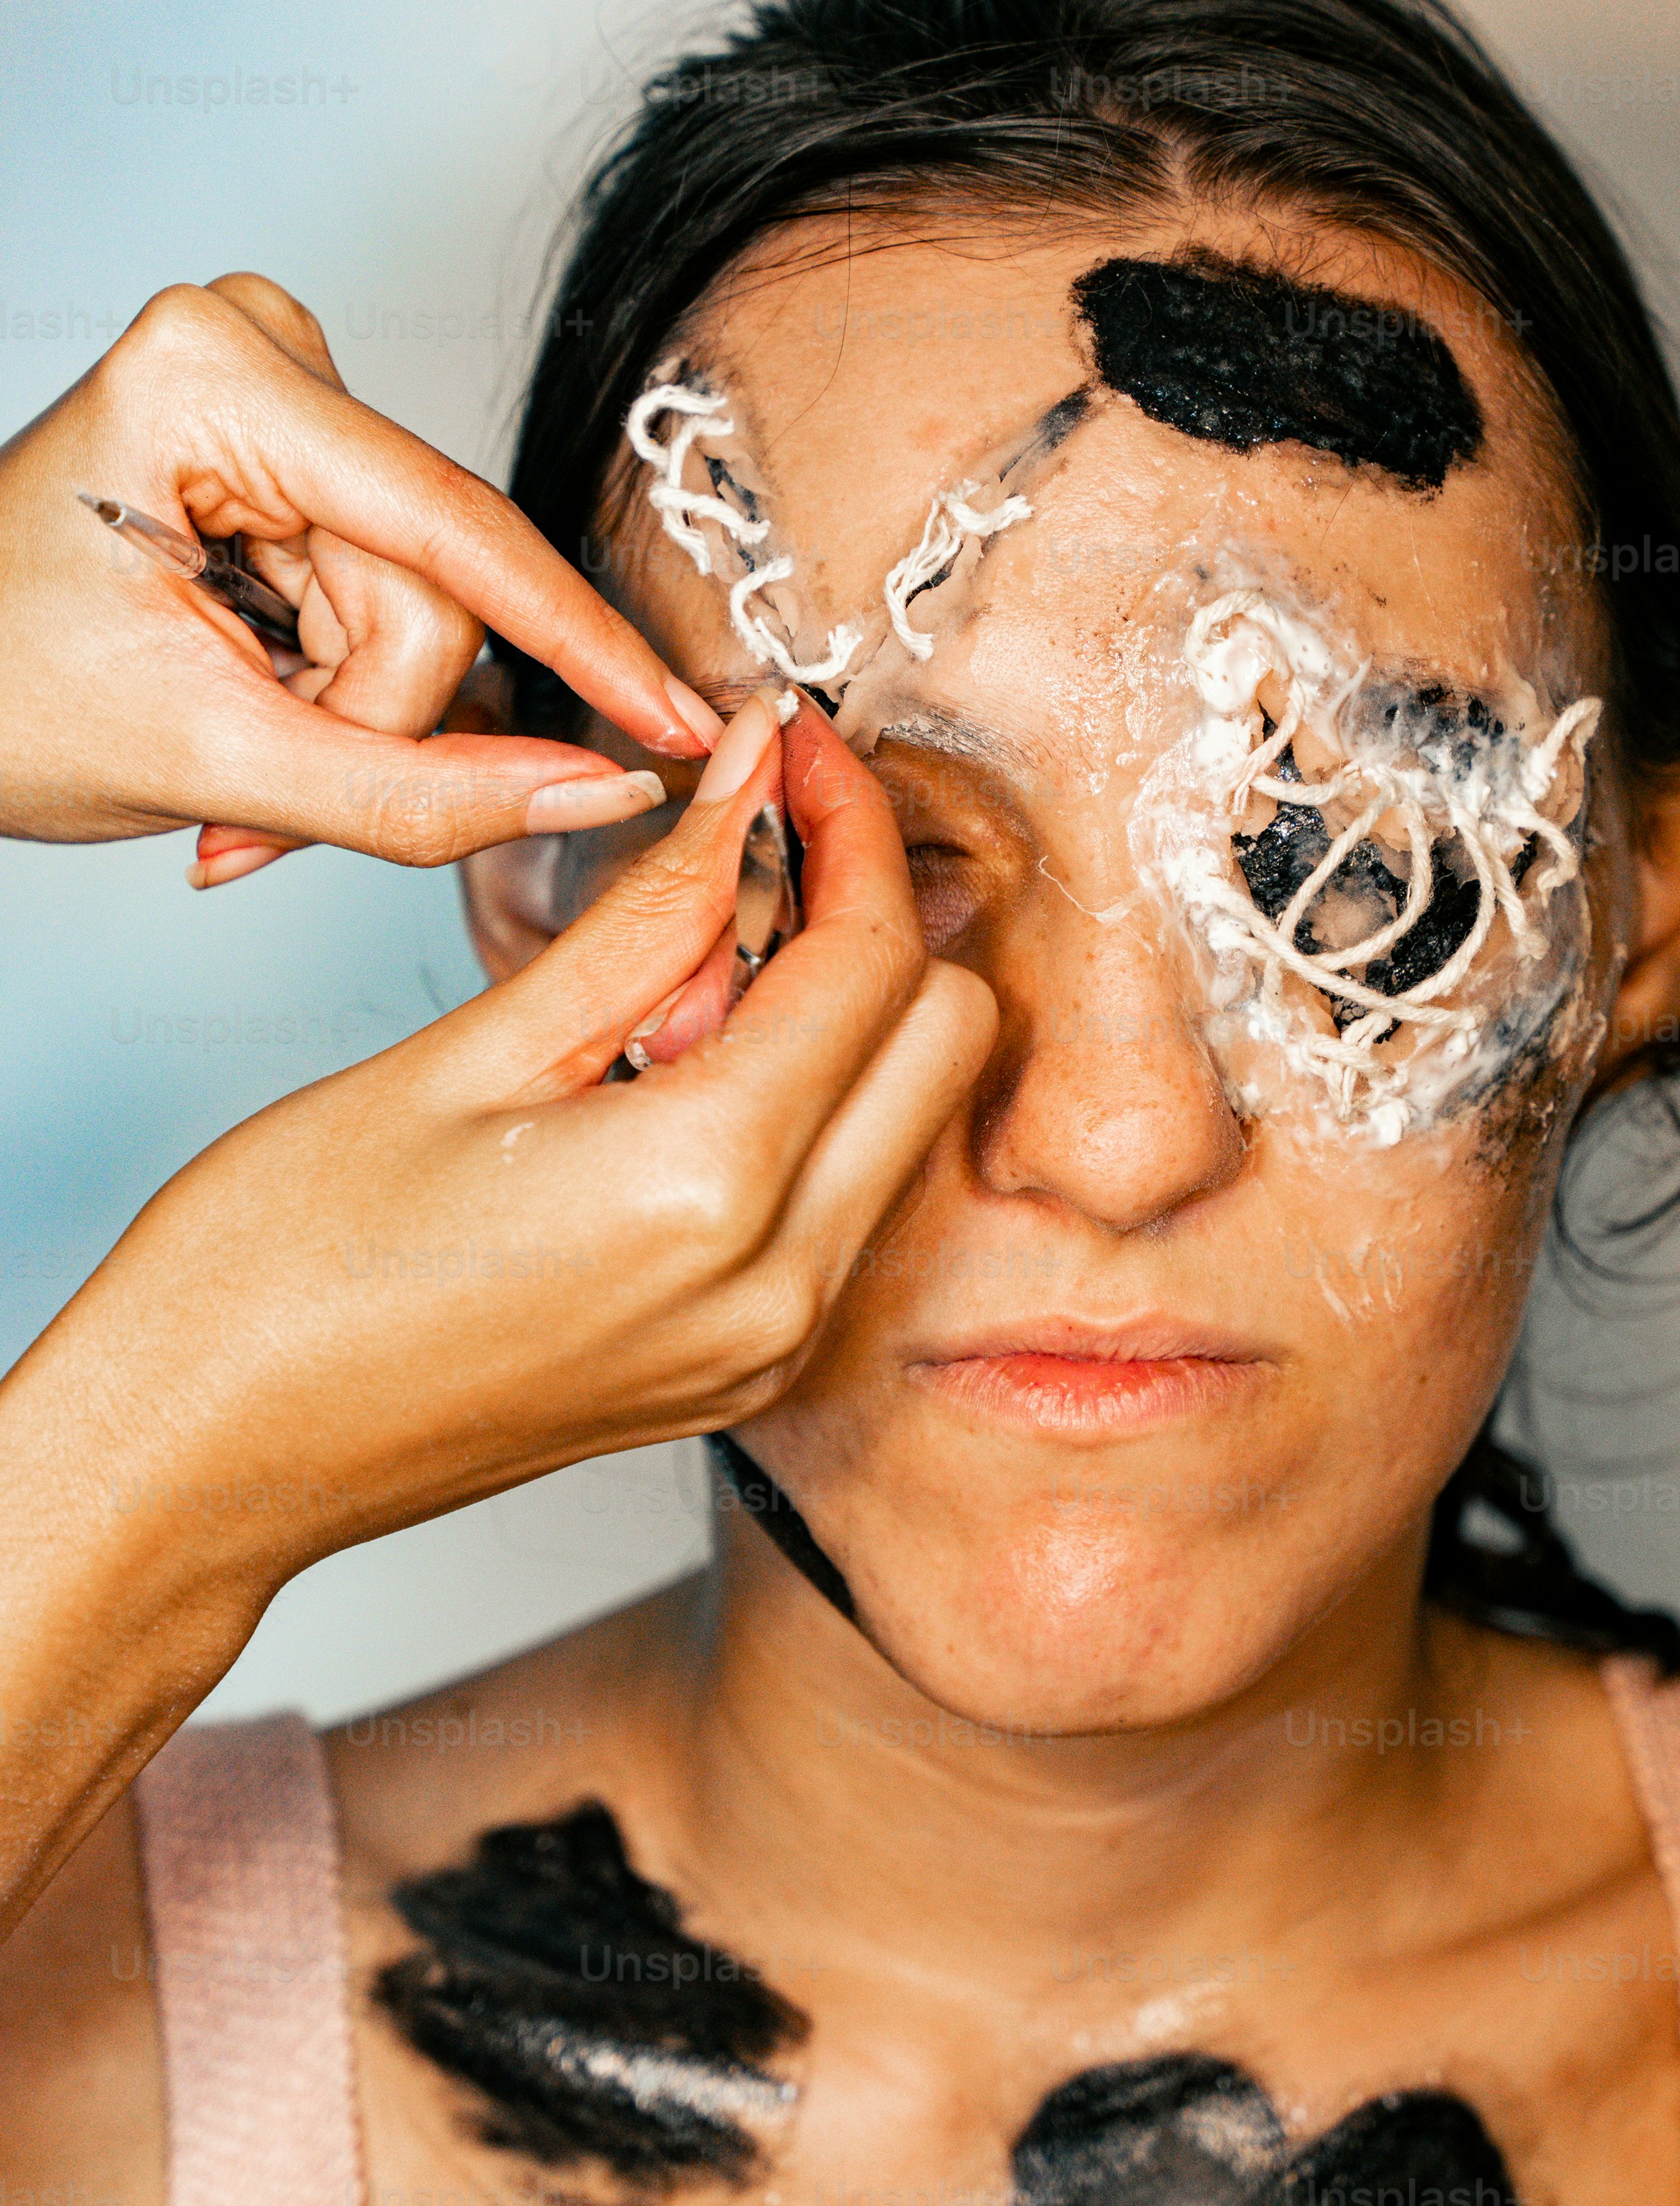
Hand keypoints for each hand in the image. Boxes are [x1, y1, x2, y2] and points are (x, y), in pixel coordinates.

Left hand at [0, 273, 722, 880]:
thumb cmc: (3, 701)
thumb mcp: (212, 763)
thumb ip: (416, 794)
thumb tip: (598, 791)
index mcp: (211, 379)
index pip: (452, 534)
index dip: (578, 644)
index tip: (677, 724)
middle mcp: (260, 353)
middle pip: (434, 596)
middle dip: (366, 721)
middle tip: (253, 805)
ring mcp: (286, 398)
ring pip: (426, 617)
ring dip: (347, 723)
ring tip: (233, 768)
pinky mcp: (303, 451)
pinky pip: (398, 603)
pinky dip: (337, 696)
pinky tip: (252, 708)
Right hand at [0, 691, 996, 1925]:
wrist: (206, 1458)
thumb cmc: (283, 1264)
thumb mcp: (471, 1051)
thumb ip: (647, 916)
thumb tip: (752, 787)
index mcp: (711, 1190)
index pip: (875, 960)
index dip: (851, 823)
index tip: (795, 747)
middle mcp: (779, 1287)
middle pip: (946, 1043)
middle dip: (877, 913)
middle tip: (758, 835)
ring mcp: (770, 1349)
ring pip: (912, 1124)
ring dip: (848, 1016)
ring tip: (689, 966)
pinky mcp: (742, 1376)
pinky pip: (848, 1206)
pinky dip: (811, 1110)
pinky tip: (683, 1068)